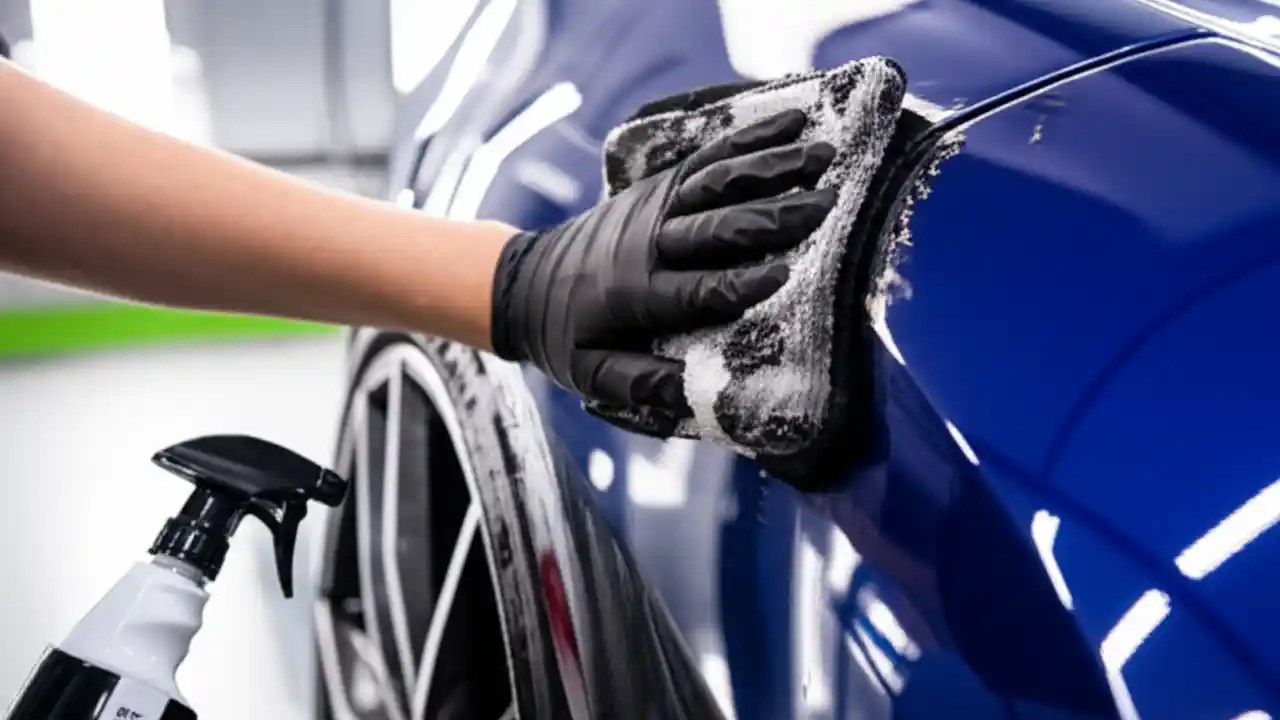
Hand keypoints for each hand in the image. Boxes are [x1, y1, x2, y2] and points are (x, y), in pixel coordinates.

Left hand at [490, 109, 835, 434]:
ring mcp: (654, 205)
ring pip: (719, 181)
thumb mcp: (590, 373)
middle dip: (774, 216)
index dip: (739, 283)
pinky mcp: (660, 185)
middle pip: (717, 227)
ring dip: (773, 166)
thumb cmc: (567, 337)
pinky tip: (792, 122)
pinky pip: (710, 157)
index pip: (697, 289)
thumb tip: (688, 393)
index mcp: (636, 294)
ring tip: (825, 155)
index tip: (786, 274)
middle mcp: (648, 242)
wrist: (524, 281)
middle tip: (827, 206)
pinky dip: (751, 138)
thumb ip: (637, 385)